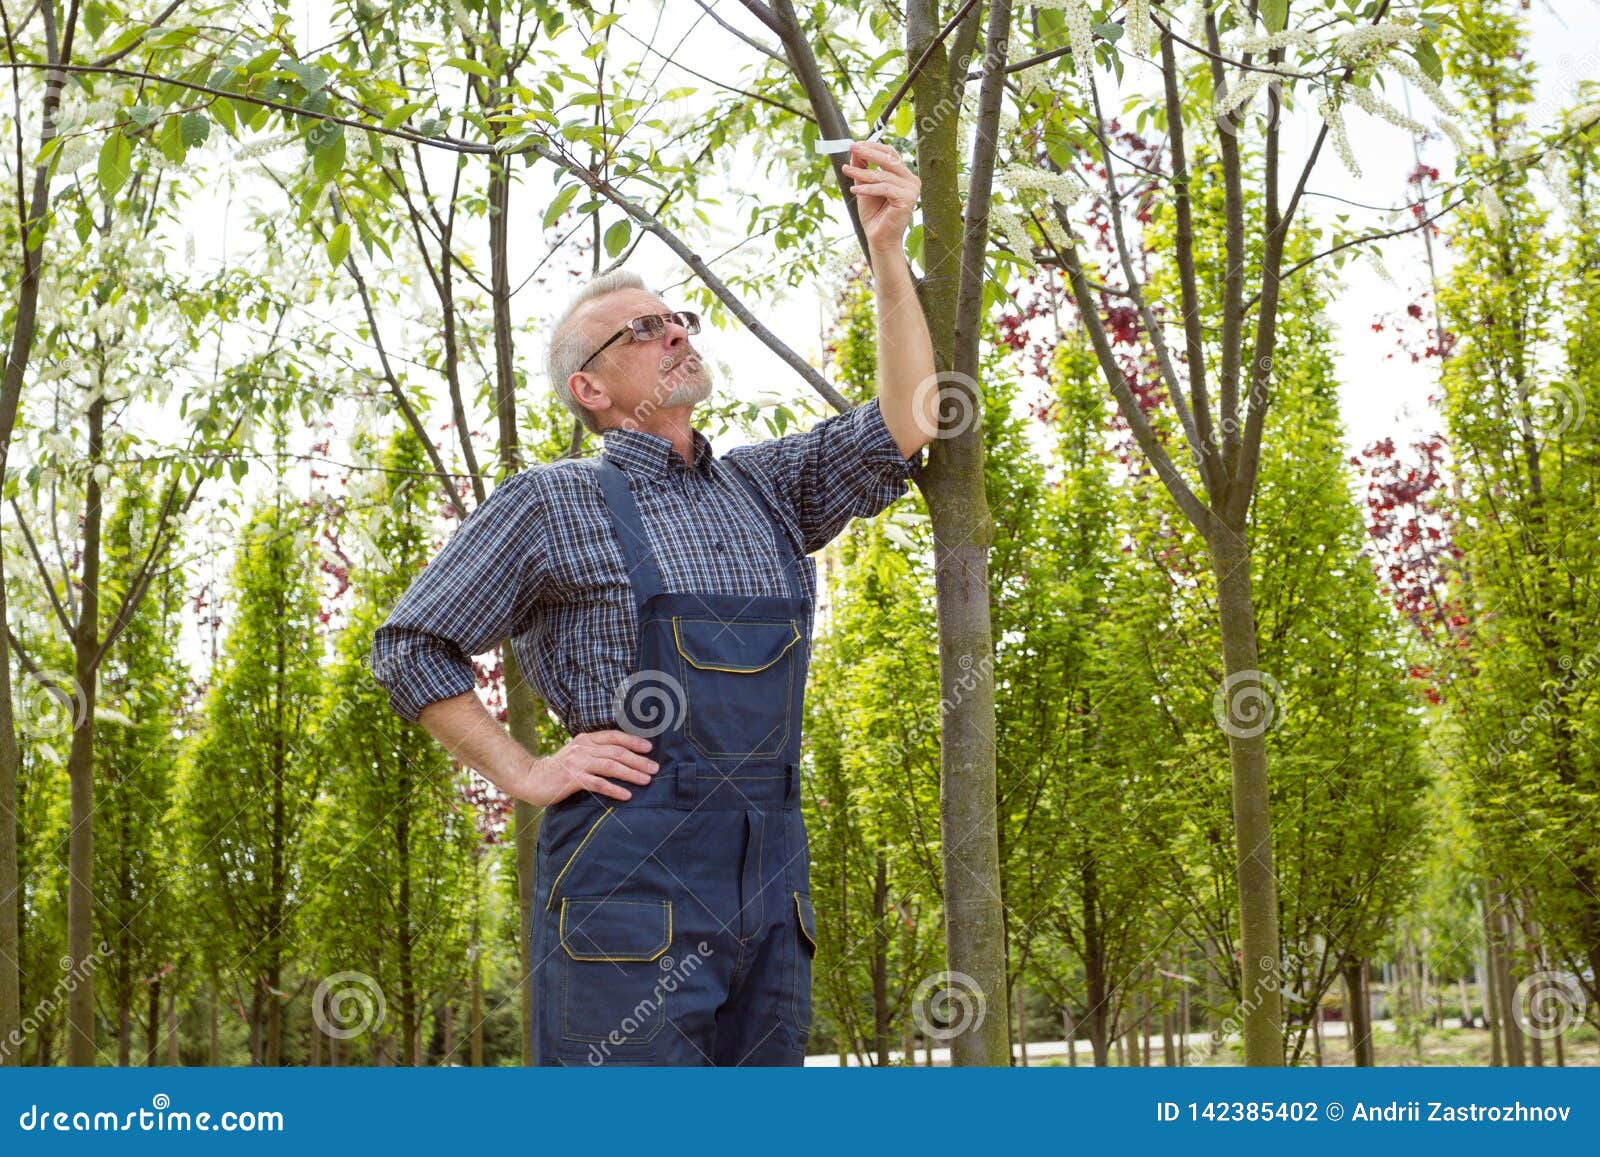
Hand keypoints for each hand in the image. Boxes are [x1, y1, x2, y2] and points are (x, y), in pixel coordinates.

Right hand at [517, 729, 658, 806]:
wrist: (530, 779)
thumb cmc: (558, 769)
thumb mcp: (577, 754)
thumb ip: (595, 752)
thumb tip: (621, 756)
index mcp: (585, 739)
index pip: (613, 736)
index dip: (632, 741)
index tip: (649, 748)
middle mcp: (583, 748)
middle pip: (616, 752)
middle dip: (638, 760)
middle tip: (655, 768)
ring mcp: (577, 763)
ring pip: (611, 766)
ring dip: (631, 773)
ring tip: (647, 780)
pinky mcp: (572, 779)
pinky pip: (598, 784)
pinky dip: (614, 789)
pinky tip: (627, 795)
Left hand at [840, 139, 918, 252]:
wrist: (879, 239)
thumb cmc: (874, 215)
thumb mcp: (864, 186)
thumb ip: (862, 168)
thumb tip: (855, 150)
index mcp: (904, 175)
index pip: (891, 154)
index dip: (873, 146)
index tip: (855, 144)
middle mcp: (911, 180)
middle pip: (889, 159)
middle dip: (868, 152)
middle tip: (852, 147)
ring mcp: (912, 190)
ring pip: (883, 175)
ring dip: (862, 172)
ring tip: (846, 171)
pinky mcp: (907, 199)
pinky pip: (884, 188)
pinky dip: (868, 188)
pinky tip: (854, 190)